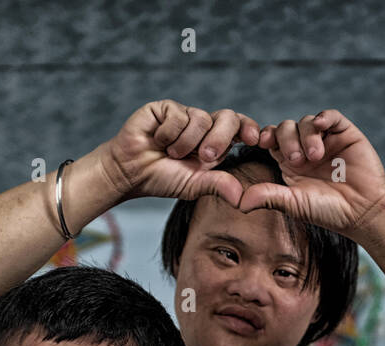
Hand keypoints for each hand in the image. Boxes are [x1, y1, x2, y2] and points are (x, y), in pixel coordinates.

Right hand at [103, 99, 260, 205]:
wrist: (131, 172)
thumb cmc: (163, 179)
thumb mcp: (194, 185)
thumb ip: (217, 186)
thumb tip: (241, 198)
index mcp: (217, 142)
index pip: (240, 127)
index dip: (249, 128)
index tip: (253, 139)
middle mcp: (204, 125)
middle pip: (227, 117)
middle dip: (220, 138)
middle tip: (204, 157)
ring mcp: (185, 114)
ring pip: (201, 118)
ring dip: (186, 143)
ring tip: (170, 153)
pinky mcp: (165, 108)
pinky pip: (177, 116)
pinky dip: (168, 135)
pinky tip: (157, 141)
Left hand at [240, 110, 384, 236]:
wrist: (363, 212)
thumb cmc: (328, 212)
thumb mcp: (295, 204)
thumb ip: (269, 197)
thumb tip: (239, 202)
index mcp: (289, 163)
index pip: (271, 140)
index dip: (264, 137)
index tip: (262, 143)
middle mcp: (305, 148)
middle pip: (285, 127)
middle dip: (287, 140)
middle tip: (297, 161)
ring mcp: (326, 140)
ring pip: (306, 121)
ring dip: (307, 135)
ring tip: (316, 156)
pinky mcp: (345, 134)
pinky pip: (331, 116)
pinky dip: (324, 117)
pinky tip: (321, 125)